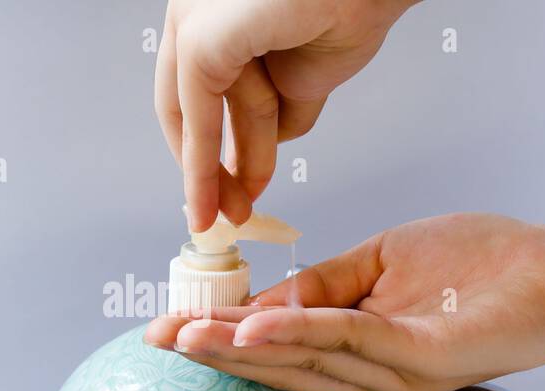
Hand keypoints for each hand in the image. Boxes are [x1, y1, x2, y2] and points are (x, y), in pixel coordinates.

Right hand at [144, 213, 544, 390]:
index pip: (285, 350)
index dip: (224, 341)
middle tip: (159, 342)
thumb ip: (326, 286)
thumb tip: (262, 304)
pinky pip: (357, 342)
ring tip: (191, 338)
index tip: (165, 331)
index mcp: (365, 352)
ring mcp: (404, 370)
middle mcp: (379, 373)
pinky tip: (257, 331)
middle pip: (286, 368)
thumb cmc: (483, 265)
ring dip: (247, 351)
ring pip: (311, 361)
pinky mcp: (430, 356)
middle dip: (219, 355)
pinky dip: (304, 335)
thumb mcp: (385, 261)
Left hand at [155, 0, 415, 231]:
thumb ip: (279, 108)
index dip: (212, 147)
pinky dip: (201, 163)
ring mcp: (192, 18)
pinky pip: (196, 114)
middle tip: (229, 215)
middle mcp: (196, 10)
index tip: (230, 192)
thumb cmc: (353, 7)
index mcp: (219, 14)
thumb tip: (266, 147)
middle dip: (211, 169)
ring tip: (242, 212)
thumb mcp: (306, 75)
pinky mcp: (200, 37)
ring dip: (226, 173)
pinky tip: (208, 199)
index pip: (199, 91)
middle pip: (191, 106)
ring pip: (203, 117)